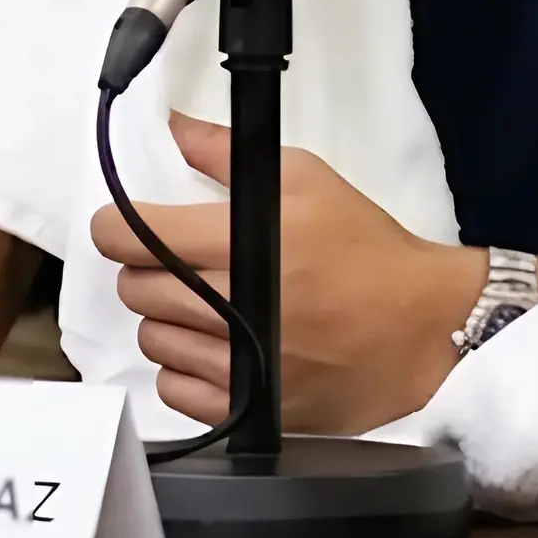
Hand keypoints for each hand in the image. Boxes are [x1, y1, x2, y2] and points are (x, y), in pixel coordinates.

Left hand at [88, 112, 482, 435]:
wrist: (424, 328)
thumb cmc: (365, 247)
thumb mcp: (304, 178)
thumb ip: (225, 152)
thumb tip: (171, 127)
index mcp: (240, 243)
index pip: (131, 237)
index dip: (113, 227)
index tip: (122, 226)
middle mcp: (233, 307)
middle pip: (136, 289)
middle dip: (143, 269)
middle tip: (172, 262)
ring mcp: (242, 366)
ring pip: (152, 340)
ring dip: (163, 319)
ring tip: (196, 304)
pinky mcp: (253, 410)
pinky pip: (176, 393)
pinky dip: (181, 370)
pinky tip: (208, 348)